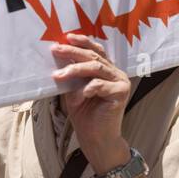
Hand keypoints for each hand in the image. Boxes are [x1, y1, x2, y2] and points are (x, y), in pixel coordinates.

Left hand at [51, 33, 130, 171]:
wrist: (97, 139)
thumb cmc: (86, 116)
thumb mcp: (75, 91)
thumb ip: (72, 76)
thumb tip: (58, 58)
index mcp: (107, 70)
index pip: (96, 51)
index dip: (82, 42)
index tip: (66, 37)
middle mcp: (116, 73)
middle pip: (94, 56)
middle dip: (73, 52)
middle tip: (56, 50)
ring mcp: (121, 82)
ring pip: (96, 67)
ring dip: (75, 69)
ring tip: (59, 75)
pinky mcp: (122, 93)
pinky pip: (101, 84)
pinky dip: (88, 89)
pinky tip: (81, 96)